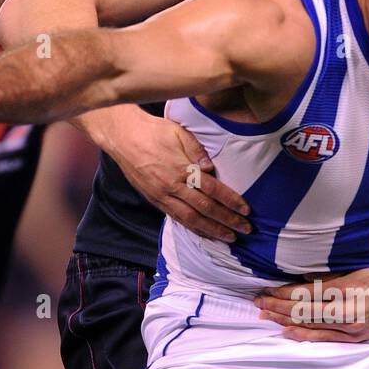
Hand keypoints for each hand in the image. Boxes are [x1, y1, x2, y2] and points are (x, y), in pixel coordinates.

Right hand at [90, 108, 250, 240]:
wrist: (122, 136)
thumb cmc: (153, 131)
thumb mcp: (179, 133)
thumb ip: (197, 151)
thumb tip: (211, 168)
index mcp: (181, 169)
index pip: (213, 190)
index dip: (231, 202)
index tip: (246, 211)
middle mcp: (172, 187)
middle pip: (205, 209)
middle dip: (227, 221)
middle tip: (245, 229)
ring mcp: (162, 196)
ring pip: (191, 219)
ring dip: (212, 230)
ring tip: (228, 238)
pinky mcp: (154, 200)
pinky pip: (176, 218)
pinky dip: (193, 228)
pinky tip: (204, 233)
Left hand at [254, 265, 368, 341]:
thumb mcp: (361, 266)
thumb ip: (333, 273)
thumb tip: (303, 274)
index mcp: (350, 287)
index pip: (309, 292)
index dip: (285, 292)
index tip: (267, 290)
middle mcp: (350, 309)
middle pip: (306, 310)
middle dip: (279, 307)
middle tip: (258, 303)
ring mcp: (354, 326)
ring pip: (313, 325)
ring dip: (287, 321)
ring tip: (266, 317)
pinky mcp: (358, 337)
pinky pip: (327, 338)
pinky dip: (306, 335)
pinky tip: (288, 332)